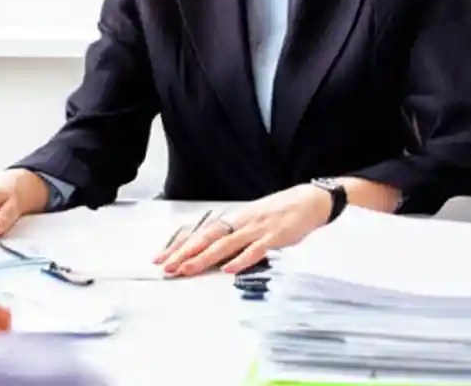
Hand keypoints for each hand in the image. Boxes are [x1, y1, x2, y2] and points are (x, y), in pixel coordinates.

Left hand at [155, 184, 330, 276]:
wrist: (308, 200)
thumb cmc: (279, 212)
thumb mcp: (251, 220)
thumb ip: (233, 235)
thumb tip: (211, 250)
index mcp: (233, 218)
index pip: (201, 232)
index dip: (180, 245)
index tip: (162, 257)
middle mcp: (240, 222)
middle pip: (207, 238)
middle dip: (185, 253)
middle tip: (166, 267)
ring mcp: (256, 229)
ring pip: (225, 244)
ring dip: (204, 258)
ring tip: (187, 269)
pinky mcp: (274, 237)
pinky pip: (254, 250)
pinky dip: (240, 260)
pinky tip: (228, 269)